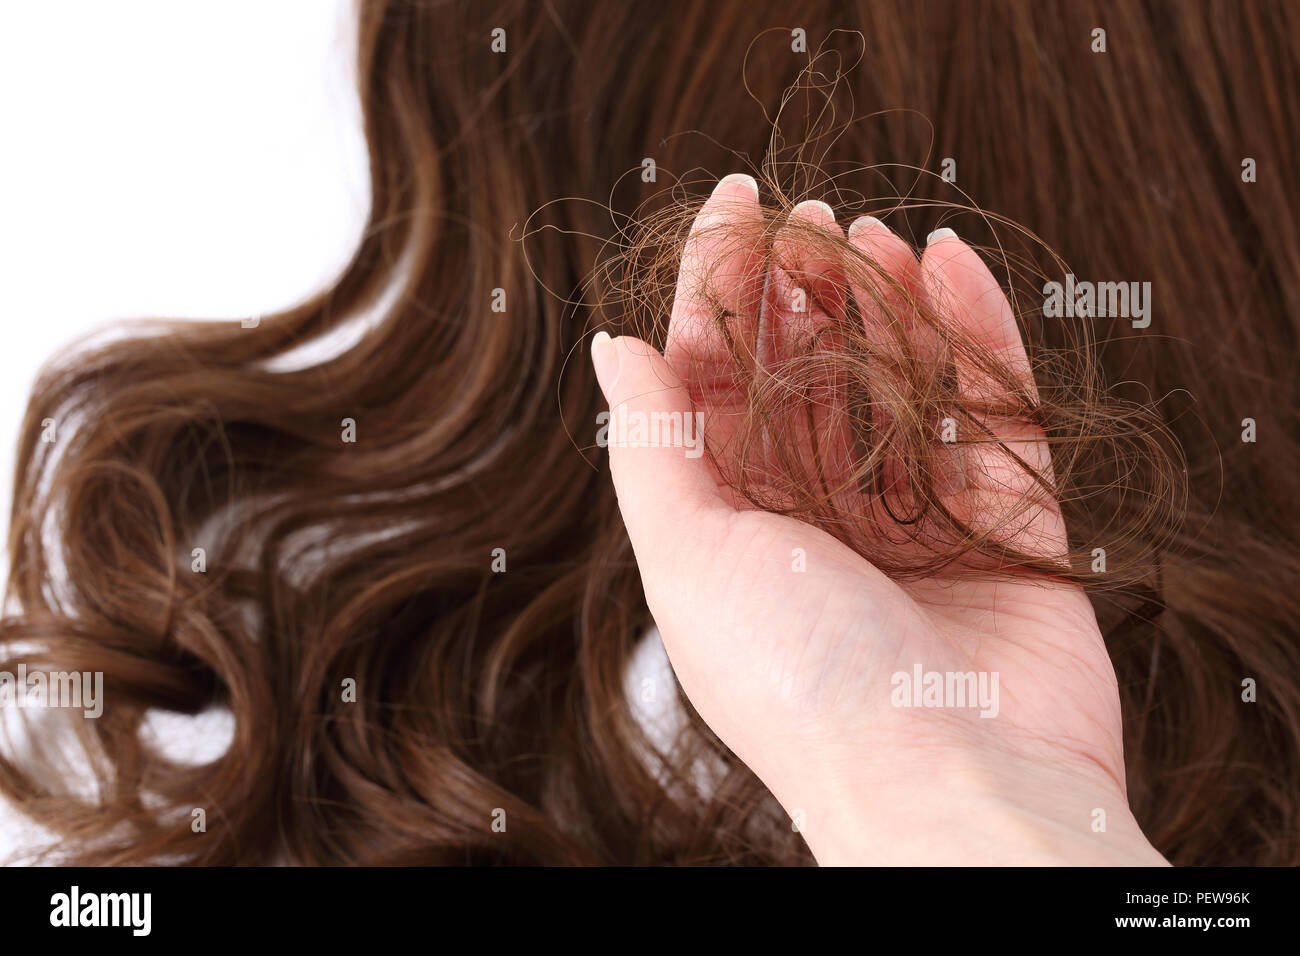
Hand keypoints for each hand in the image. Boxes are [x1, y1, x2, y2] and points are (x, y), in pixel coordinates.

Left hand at [590, 174, 1166, 864]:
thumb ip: (653, 447)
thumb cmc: (801, 682)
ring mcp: (916, 522)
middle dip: (799, 290)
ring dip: (881, 304)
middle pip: (804, 375)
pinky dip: (974, 337)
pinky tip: (950, 268)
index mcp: (732, 526)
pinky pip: (992, 414)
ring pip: (894, 385)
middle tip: (807, 214)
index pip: (716, 381)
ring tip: (872, 234)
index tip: (735, 205)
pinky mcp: (1007, 528)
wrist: (950, 789)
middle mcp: (818, 523)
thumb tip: (612, 347)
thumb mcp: (689, 558)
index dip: (717, 290)